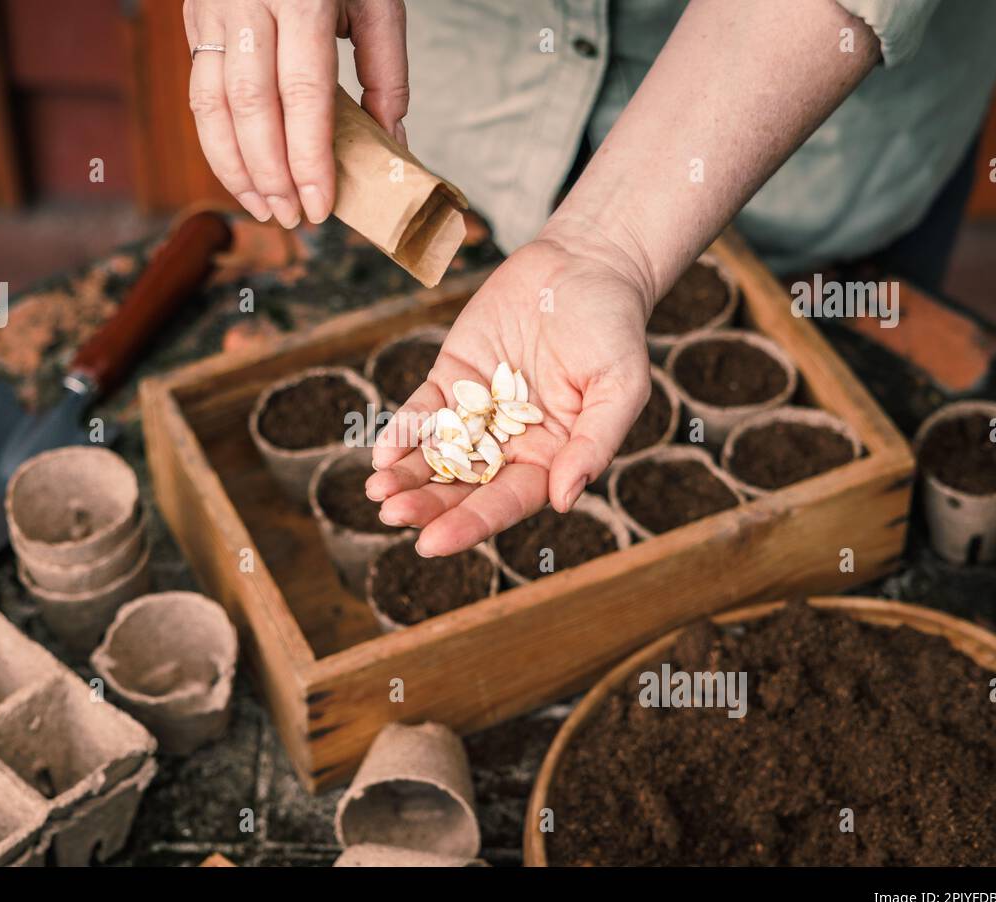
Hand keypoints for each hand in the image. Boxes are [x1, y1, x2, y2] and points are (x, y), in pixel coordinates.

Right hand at [184, 0, 407, 227]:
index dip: (310, 158)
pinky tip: (242, 177)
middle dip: (273, 175)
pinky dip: (217, 145)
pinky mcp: (194, 21)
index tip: (321, 205)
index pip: (303, 94)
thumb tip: (391, 145)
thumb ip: (385, 71)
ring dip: (237, 169)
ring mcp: (213, 11)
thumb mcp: (375, 0)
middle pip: (252, 108)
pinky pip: (198, 97)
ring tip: (265, 210)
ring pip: (212, 107)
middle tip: (293, 219)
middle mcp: (249, 3)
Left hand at [367, 222, 654, 555]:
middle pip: (461, 487)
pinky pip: (422, 413)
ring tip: (375, 491)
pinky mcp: (452, 379)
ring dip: (405, 476)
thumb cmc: (614, 328)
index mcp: (551, 460)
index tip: (431, 542)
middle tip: (391, 515)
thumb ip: (594, 443)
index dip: (469, 525)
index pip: (504, 502)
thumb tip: (564, 500)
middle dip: (426, 504)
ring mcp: (477, 413)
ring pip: (435, 455)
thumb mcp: (620, 385)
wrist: (585, 265)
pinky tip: (382, 452)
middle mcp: (509, 445)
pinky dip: (402, 432)